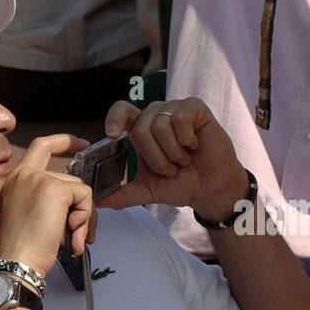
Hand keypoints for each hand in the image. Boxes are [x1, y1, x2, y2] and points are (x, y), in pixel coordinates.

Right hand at [0, 134, 97, 275]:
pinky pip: (85, 198)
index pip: (42, 146)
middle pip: (72, 180)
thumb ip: (52, 200)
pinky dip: (86, 219)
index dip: (64, 141)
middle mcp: (26, 174)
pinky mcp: (55, 189)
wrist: (18, 260)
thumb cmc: (25, 248)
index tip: (82, 144)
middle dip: (83, 208)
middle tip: (83, 233)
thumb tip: (81, 204)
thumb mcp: (35, 214)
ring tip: (74, 241)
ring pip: (81, 191)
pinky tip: (74, 238)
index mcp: (18, 179)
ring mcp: (40, 179)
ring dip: (85, 219)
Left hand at [97, 98, 248, 219]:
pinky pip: (181, 118)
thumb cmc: (181, 184)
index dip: (115, 118)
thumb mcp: (148, 191)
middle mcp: (156, 115)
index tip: (112, 134)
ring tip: (184, 159)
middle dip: (155, 157)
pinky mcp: (195, 108)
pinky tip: (195, 145)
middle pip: (141, 128)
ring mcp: (176, 109)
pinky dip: (186, 138)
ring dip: (173, 151)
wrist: (210, 189)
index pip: (122, 111)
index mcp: (142, 129)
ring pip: (160, 125)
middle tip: (171, 168)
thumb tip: (99, 202)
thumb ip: (124, 194)